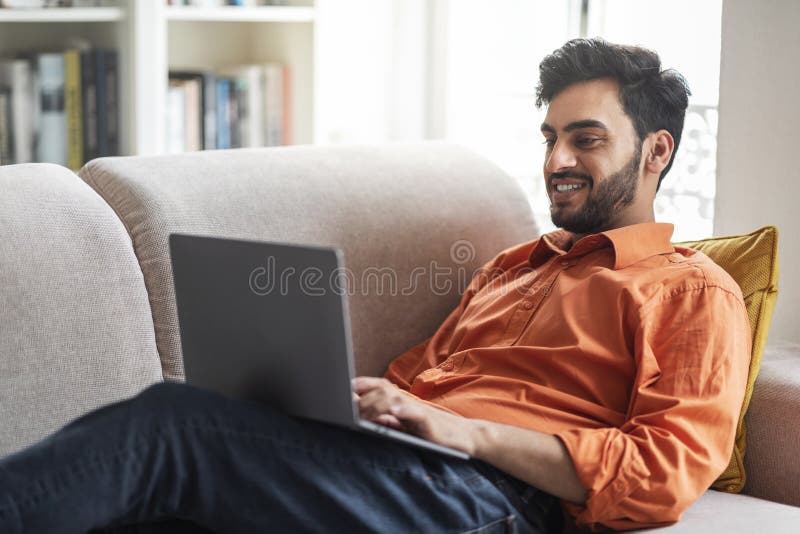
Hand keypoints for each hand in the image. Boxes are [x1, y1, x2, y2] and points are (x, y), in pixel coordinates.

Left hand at [352, 376, 477, 454]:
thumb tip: (358, 415)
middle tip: (342, 405)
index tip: (337, 389)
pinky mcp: (427, 420)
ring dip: (374, 404)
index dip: (356, 386)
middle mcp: (404, 400)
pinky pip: (413, 413)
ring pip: (391, 399)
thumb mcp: (401, 426)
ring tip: (359, 413)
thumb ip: (383, 419)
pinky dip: (403, 411)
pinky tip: (393, 412)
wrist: (461, 437)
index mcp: (396, 400)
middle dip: (359, 397)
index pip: (373, 386)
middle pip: (379, 390)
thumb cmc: (428, 432)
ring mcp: (416, 408)